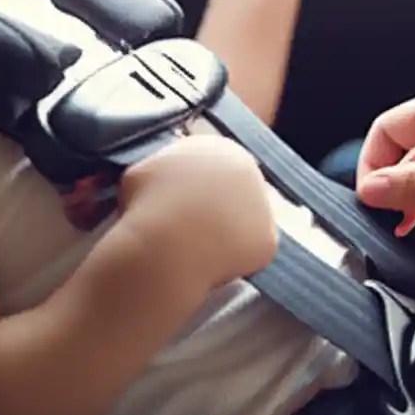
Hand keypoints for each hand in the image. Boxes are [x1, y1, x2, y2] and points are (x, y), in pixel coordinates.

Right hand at [118, 135, 277, 289]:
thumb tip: (161, 182)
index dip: (196, 189)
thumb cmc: (149, 200)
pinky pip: (249, 253)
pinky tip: (212, 265)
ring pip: (244, 223)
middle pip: (235, 193)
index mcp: (221, 149)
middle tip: (191, 230)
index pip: (215, 167)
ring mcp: (265, 206)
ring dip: (227, 235)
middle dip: (217, 210)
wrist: (167, 239)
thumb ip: (164, 172)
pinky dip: (232, 261)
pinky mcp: (268, 240)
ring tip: (198, 250)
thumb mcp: (146, 170)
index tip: (180, 206)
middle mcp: (251, 171)